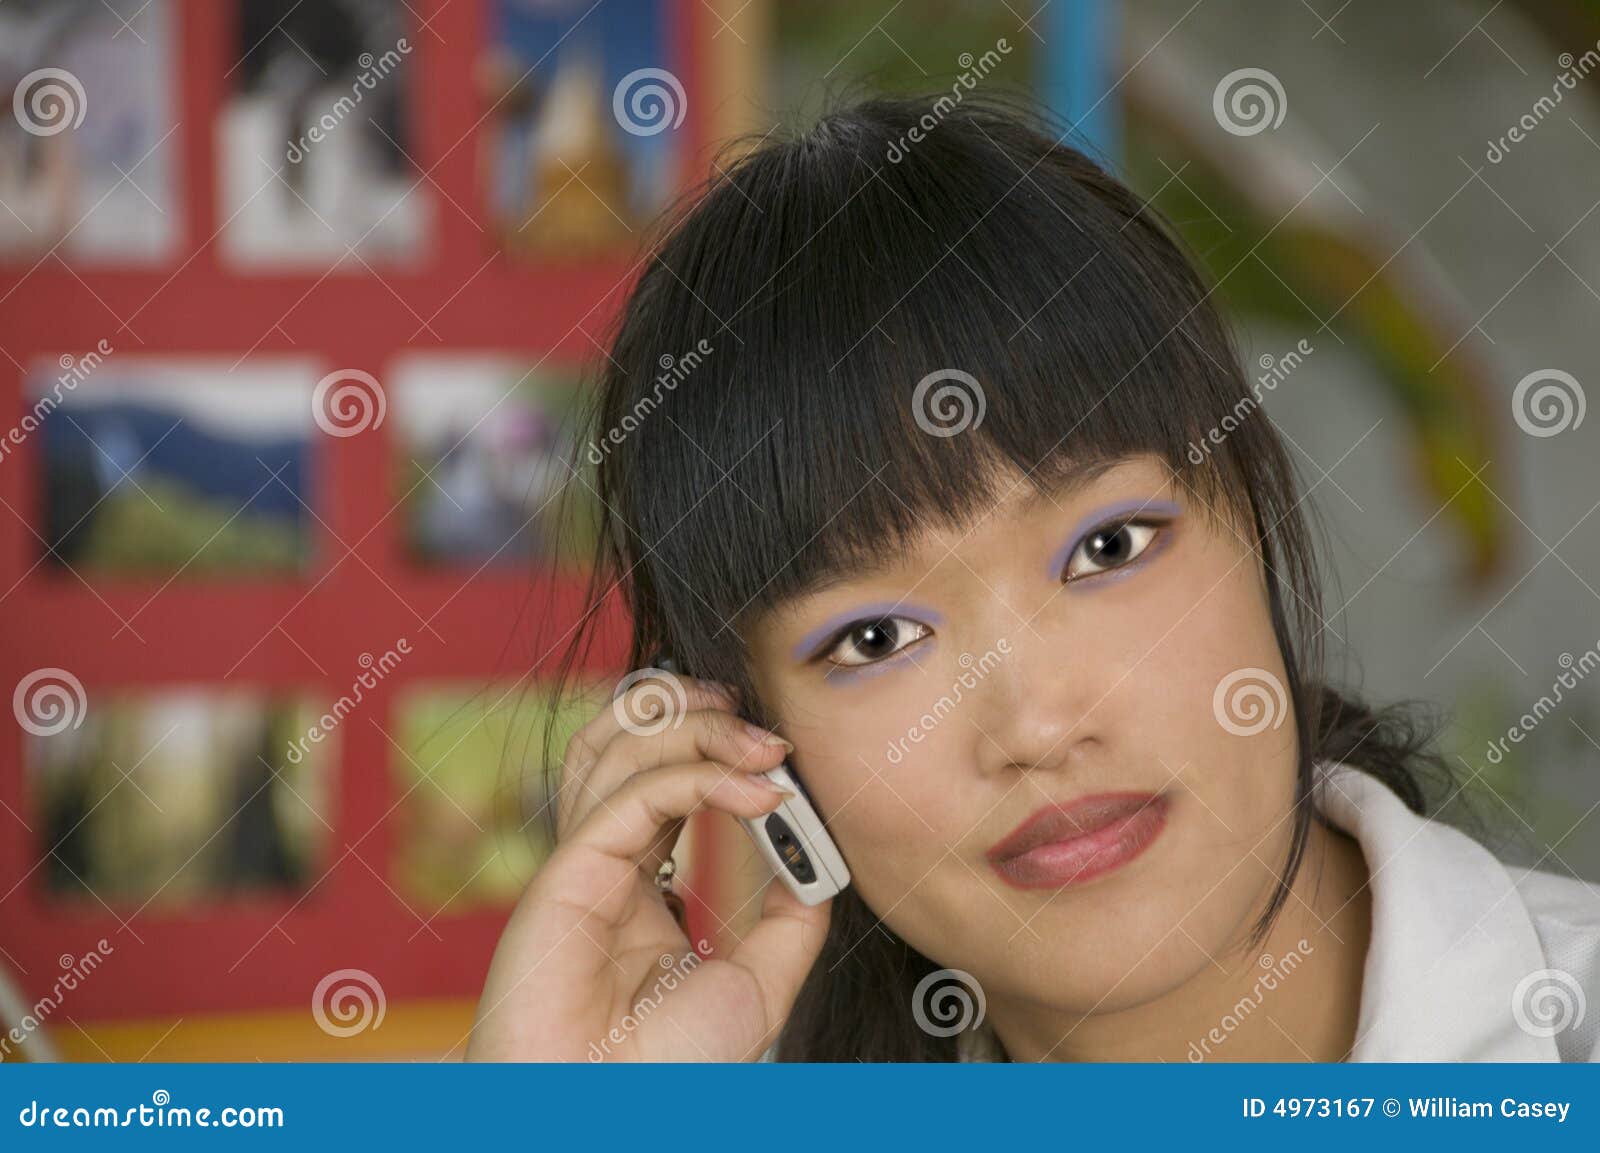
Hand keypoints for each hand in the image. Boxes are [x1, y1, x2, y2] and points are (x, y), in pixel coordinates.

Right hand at [465, 676, 832, 1060]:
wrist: (611, 1121)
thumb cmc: (668, 1076)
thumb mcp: (757, 985)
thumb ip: (786, 918)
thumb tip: (815, 858)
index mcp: (637, 886)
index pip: (669, 781)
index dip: (719, 750)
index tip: (784, 756)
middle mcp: (602, 865)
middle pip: (633, 748)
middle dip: (703, 719)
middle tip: (770, 736)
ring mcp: (581, 864)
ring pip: (620, 752)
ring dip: (698, 729)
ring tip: (765, 748)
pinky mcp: (568, 873)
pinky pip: (633, 796)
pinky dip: (698, 778)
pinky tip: (756, 795)